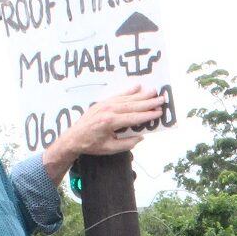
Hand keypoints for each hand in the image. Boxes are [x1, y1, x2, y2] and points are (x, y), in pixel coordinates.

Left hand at [42, 85, 166, 181]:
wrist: (74, 137)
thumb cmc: (92, 145)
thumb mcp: (110, 148)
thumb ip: (127, 144)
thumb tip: (141, 137)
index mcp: (111, 122)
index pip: (134, 118)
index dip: (148, 115)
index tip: (159, 113)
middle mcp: (109, 110)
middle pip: (133, 105)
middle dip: (149, 102)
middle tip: (162, 98)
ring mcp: (105, 104)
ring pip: (127, 98)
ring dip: (142, 95)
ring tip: (154, 91)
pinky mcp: (102, 102)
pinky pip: (118, 95)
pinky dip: (128, 91)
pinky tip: (137, 86)